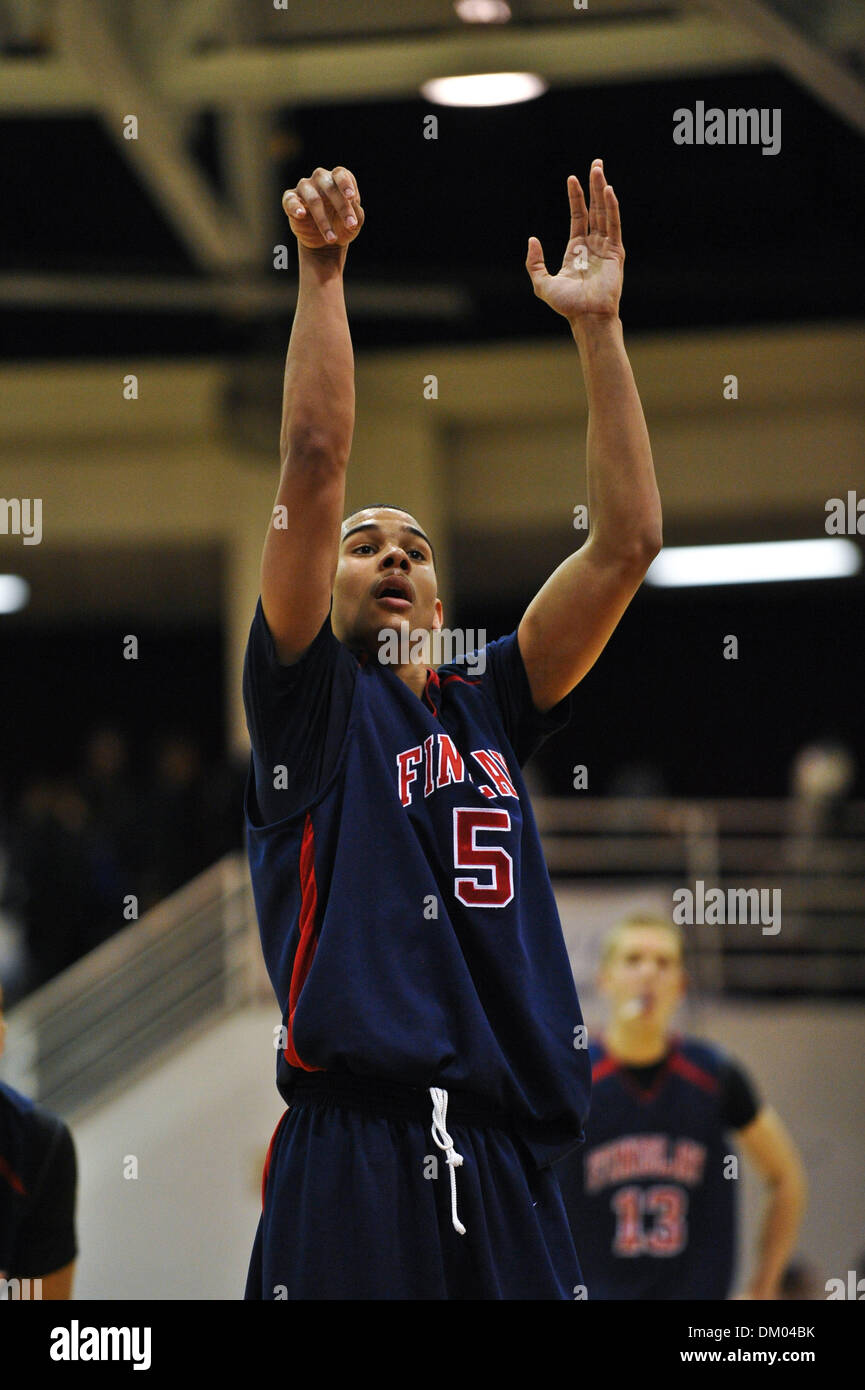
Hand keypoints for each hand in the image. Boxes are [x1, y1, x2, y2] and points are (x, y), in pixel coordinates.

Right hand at [282, 166, 363, 250]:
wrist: (326, 242)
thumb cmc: (343, 226)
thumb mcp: (355, 222)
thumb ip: (357, 213)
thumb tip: (353, 205)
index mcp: (337, 179)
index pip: (340, 174)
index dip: (345, 184)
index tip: (351, 197)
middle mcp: (320, 179)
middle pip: (329, 186)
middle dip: (341, 207)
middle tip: (350, 225)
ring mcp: (304, 188)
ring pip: (313, 199)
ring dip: (323, 220)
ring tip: (332, 239)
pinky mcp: (290, 200)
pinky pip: (290, 200)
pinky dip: (295, 207)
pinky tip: (301, 214)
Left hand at [526, 160, 623, 321]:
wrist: (587, 317)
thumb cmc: (567, 305)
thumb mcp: (542, 284)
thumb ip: (535, 263)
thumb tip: (532, 240)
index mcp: (576, 250)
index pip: (578, 217)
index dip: (576, 198)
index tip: (572, 179)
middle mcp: (592, 245)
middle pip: (594, 209)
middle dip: (594, 186)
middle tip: (596, 164)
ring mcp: (606, 247)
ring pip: (604, 213)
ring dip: (602, 191)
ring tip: (599, 170)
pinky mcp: (616, 253)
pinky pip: (614, 226)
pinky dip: (612, 208)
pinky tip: (608, 192)